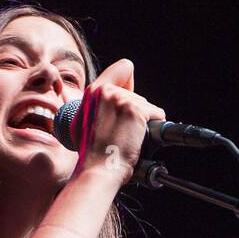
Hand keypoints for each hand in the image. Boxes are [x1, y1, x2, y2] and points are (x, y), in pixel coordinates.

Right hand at [71, 59, 166, 185]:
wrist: (98, 169)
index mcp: (93, 91)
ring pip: (146, 105)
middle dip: (134, 112)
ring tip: (126, 138)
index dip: (129, 84)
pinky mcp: (136, 111)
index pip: (124, 67)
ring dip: (141, 123)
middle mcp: (107, 90)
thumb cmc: (92, 154)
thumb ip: (95, 106)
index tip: (125, 102)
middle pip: (137, 93)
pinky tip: (138, 139)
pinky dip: (153, 128)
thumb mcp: (82, 122)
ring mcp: (122, 99)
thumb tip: (107, 101)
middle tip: (121, 132)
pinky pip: (157, 114)